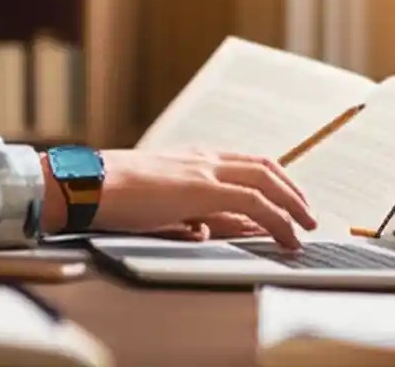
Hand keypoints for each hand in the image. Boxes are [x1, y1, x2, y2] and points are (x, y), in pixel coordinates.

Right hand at [64, 148, 315, 248]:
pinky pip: (255, 202)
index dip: (272, 179)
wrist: (88, 186)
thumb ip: (183, 211)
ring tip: (305, 228)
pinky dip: (278, 219)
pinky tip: (287, 237)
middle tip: (306, 214)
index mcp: (191, 157)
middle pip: (264, 166)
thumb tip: (202, 229)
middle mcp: (202, 158)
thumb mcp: (155, 201)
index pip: (244, 162)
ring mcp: (204, 171)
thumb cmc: (111, 195)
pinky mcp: (203, 190)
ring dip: (292, 205)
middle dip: (292, 191)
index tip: (286, 198)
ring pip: (266, 180)